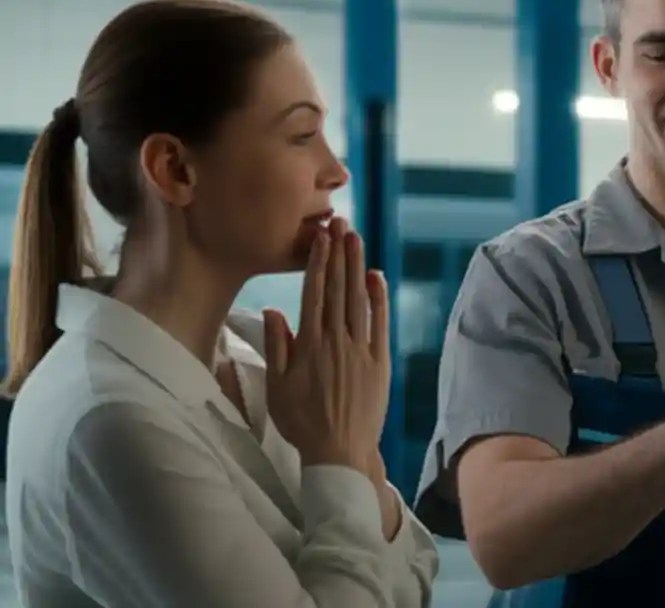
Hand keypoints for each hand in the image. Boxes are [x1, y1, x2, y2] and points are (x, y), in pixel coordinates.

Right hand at [263, 218, 391, 476]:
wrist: (340, 452)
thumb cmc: (302, 422)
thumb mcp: (277, 386)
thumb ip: (277, 346)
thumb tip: (274, 310)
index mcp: (309, 345)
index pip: (314, 294)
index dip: (318, 263)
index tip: (320, 237)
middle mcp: (336, 342)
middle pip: (338, 289)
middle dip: (339, 253)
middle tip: (341, 222)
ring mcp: (361, 350)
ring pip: (359, 300)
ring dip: (357, 267)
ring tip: (356, 238)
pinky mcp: (380, 362)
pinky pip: (380, 324)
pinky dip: (379, 299)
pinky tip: (376, 277)